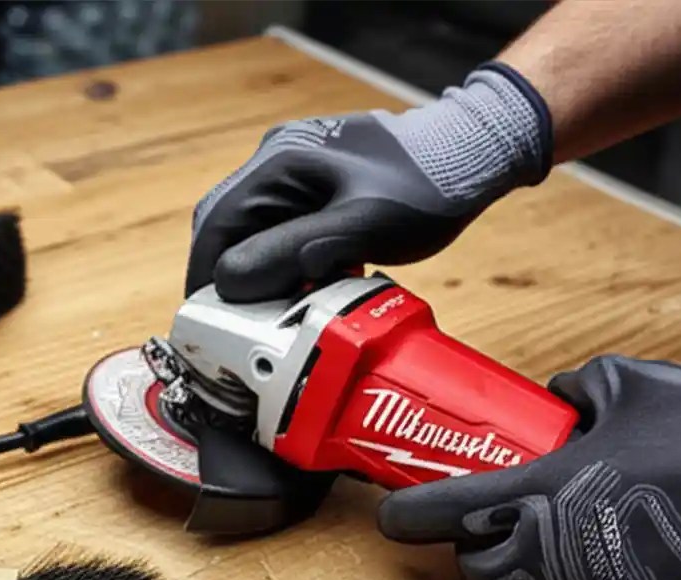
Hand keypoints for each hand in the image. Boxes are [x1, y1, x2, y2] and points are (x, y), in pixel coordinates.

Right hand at [185, 62, 552, 301]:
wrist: (475, 155)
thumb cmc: (426, 187)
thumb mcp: (359, 227)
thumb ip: (292, 253)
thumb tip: (231, 283)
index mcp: (280, 161)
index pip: (217, 223)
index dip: (206, 276)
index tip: (205, 320)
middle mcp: (279, 159)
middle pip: (229, 226)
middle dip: (230, 277)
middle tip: (238, 325)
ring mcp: (299, 170)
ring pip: (256, 230)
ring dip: (260, 271)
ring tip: (275, 312)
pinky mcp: (320, 185)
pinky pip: (285, 227)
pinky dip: (286, 261)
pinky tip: (308, 287)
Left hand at [377, 356, 680, 579]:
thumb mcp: (630, 382)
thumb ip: (575, 388)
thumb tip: (554, 397)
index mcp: (542, 492)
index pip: (444, 512)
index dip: (409, 514)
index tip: (394, 514)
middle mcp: (555, 558)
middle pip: (476, 572)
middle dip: (476, 548)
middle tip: (500, 524)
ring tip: (556, 550)